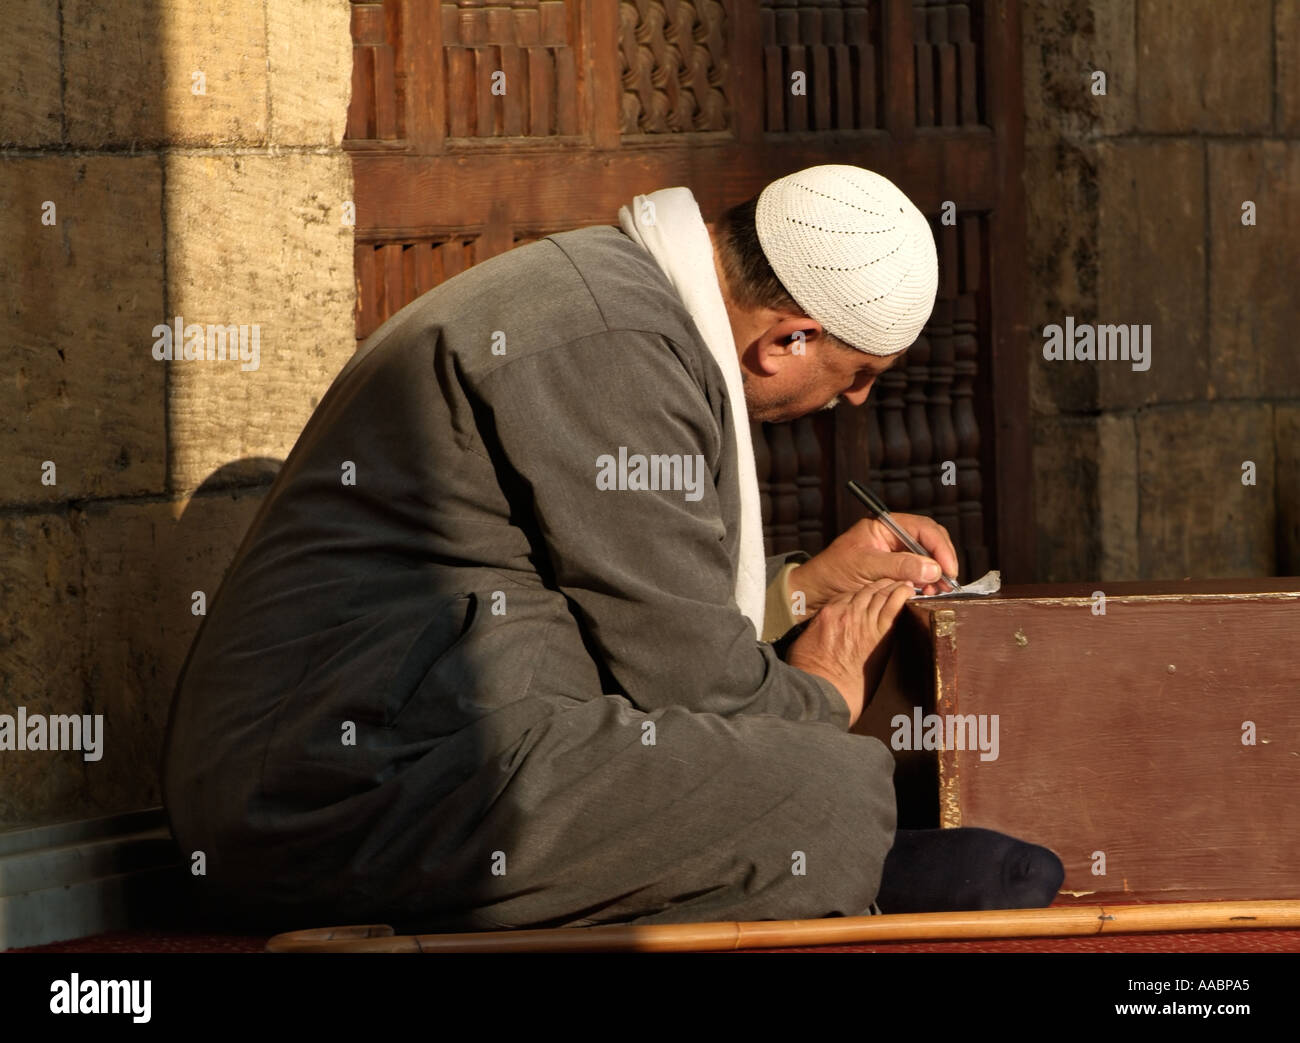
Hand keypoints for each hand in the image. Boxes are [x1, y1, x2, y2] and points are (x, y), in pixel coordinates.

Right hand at [786, 579, 913, 726]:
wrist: (823, 689)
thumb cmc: (810, 673)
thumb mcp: (804, 645)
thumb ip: (814, 633)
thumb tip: (817, 635)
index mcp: (827, 614)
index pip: (848, 595)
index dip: (862, 594)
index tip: (869, 595)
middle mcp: (845, 612)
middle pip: (866, 591)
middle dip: (880, 586)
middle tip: (891, 584)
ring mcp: (862, 621)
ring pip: (880, 594)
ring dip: (893, 587)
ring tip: (904, 583)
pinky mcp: (878, 634)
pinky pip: (892, 607)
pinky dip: (902, 595)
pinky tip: (909, 590)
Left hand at [787, 514, 957, 612]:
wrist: (815, 592)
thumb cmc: (832, 572)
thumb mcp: (865, 566)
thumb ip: (899, 566)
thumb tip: (933, 568)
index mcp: (884, 525)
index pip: (922, 528)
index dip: (939, 547)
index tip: (947, 568)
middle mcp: (893, 536)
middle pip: (930, 541)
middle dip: (942, 560)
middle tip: (949, 582)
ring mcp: (895, 554)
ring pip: (927, 559)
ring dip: (936, 574)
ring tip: (938, 590)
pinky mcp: (895, 572)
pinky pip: (918, 573)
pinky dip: (927, 583)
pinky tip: (928, 593)